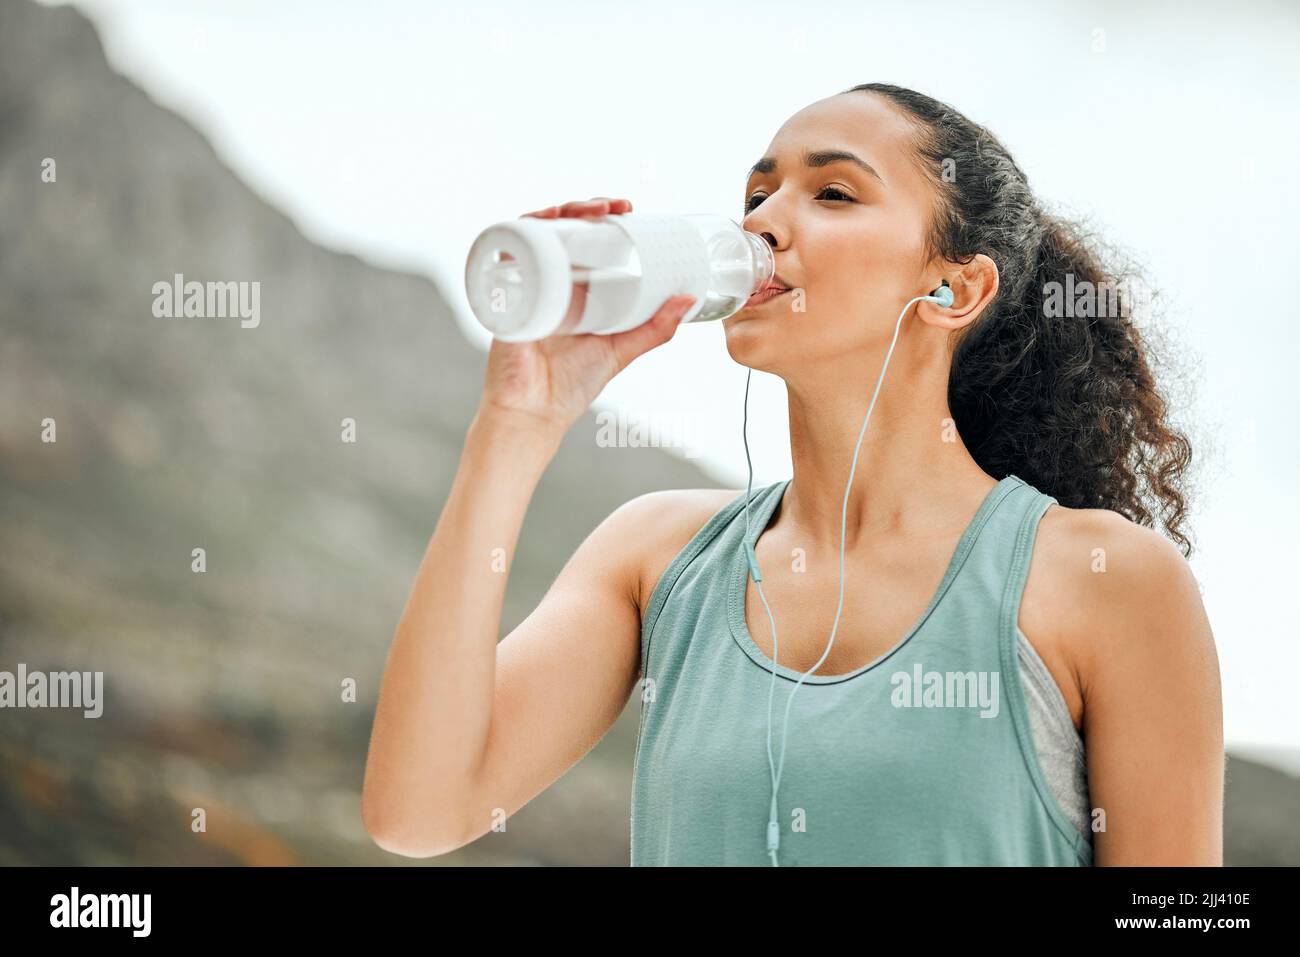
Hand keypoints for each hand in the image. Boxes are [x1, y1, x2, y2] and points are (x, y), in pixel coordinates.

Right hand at [479, 197, 695, 432]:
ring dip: (556, 213)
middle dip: (584, 207)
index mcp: (574, 290)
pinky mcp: (504, 295)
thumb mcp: (621, 350)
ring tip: (585, 211)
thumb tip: (688, 299)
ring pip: (533, 233)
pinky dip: (517, 234)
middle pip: (560, 229)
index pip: (584, 240)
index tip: (628, 208)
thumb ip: (655, 329)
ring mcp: (525, 285)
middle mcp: (549, 282)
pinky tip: (538, 224)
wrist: (535, 412)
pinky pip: (504, 255)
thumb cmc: (571, 385)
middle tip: (615, 206)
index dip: (603, 217)